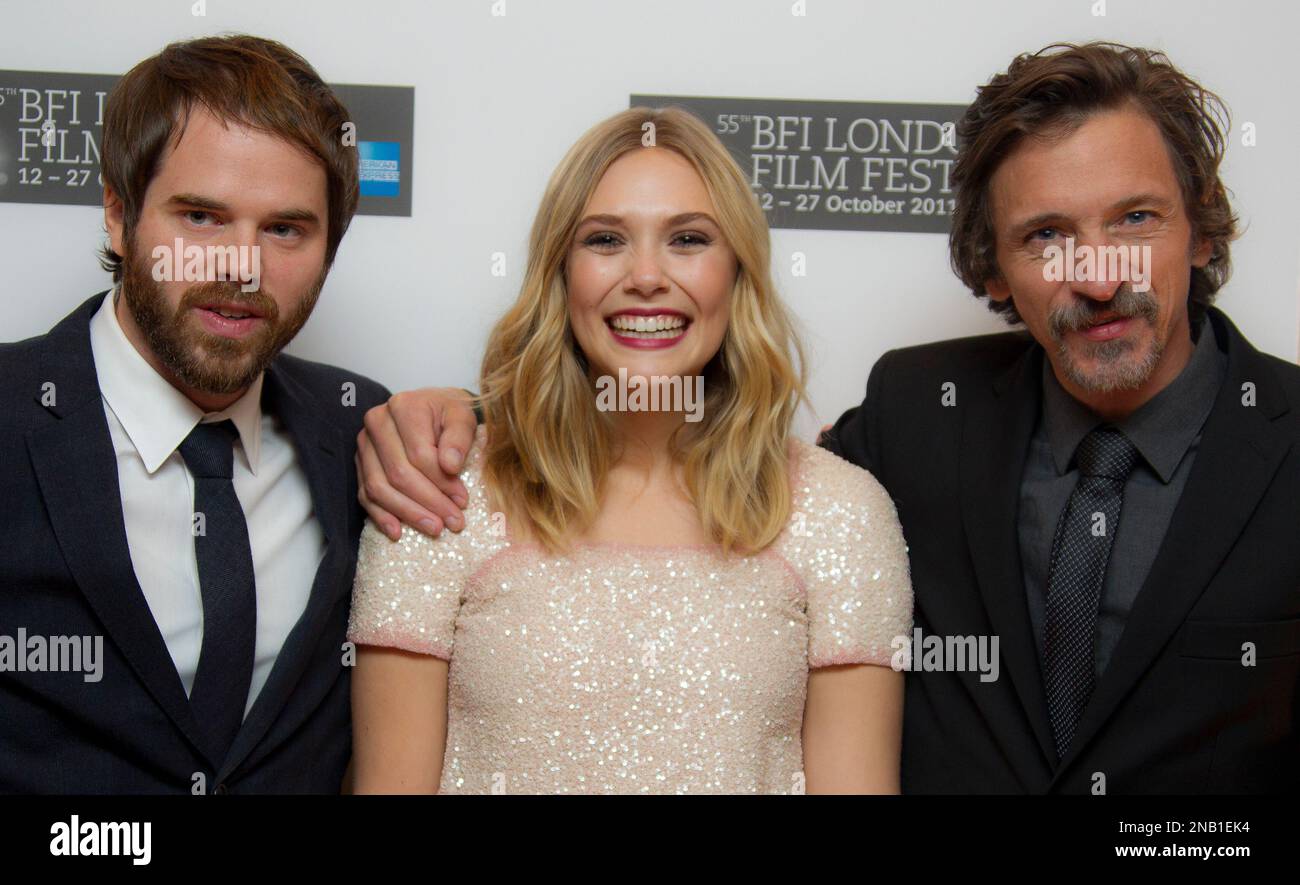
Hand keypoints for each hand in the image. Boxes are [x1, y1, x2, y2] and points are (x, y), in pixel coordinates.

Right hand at [356, 387, 479, 539]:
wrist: (433, 408)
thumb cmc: (449, 413)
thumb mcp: (463, 417)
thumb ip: (459, 438)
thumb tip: (450, 466)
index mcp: (403, 407)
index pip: (420, 454)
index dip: (442, 482)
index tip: (463, 500)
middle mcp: (377, 422)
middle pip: (399, 473)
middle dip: (428, 502)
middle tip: (453, 522)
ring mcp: (364, 445)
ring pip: (379, 487)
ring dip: (407, 513)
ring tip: (434, 529)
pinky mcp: (360, 464)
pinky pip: (365, 495)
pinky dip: (381, 516)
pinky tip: (398, 532)